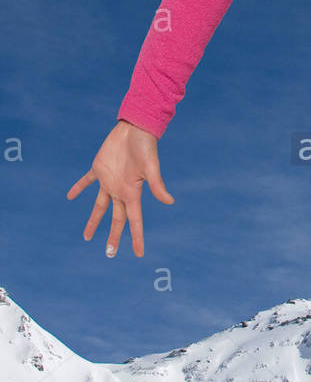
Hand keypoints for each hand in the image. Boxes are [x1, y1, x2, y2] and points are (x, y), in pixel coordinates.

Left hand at [67, 120, 173, 257]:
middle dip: (113, 236)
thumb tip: (169, 202)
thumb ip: (157, 185)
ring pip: (100, 206)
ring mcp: (109, 180)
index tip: (139, 254)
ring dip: (93, 220)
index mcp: (132, 192)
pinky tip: (70, 196)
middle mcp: (120, 190)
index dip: (136, 238)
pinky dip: (79, 188)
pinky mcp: (99, 168)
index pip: (134, 221)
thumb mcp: (151, 168)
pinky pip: (87, 181)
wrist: (135, 127)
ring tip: (86, 236)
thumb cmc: (146, 147)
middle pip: (116, 219)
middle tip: (110, 253)